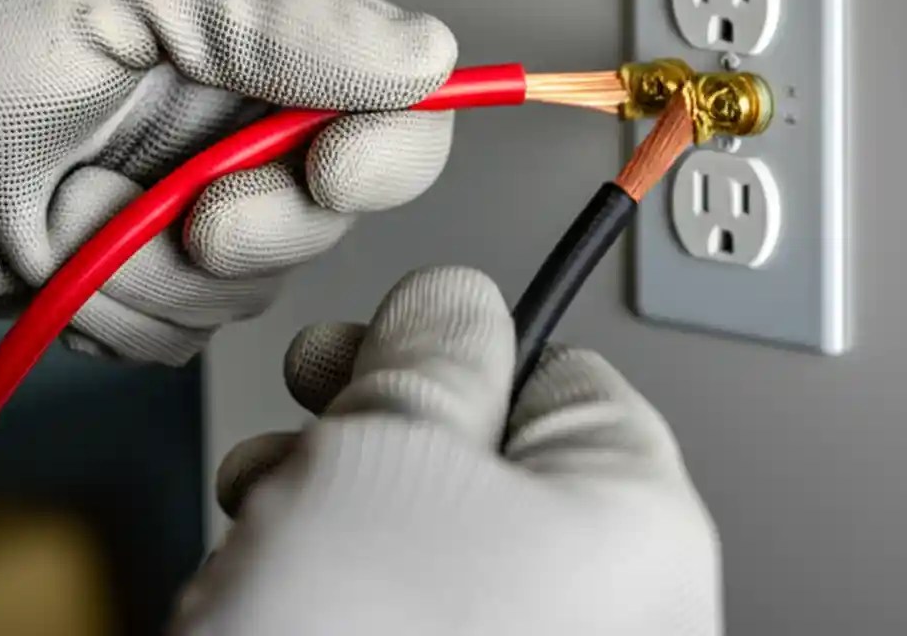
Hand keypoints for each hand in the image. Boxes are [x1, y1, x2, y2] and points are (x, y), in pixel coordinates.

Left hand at [0, 0, 455, 363]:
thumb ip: (283, 13)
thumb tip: (425, 57)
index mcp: (262, 51)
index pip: (398, 112)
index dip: (388, 156)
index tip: (330, 170)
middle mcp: (240, 139)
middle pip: (335, 220)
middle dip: (256, 225)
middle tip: (187, 205)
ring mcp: (195, 222)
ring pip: (254, 292)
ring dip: (157, 267)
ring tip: (76, 204)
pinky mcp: (145, 292)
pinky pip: (182, 338)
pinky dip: (114, 307)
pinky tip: (61, 250)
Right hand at [169, 266, 721, 635]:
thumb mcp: (386, 456)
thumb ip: (431, 354)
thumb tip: (454, 302)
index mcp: (640, 525)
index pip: (564, 374)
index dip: (452, 348)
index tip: (373, 348)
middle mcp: (615, 610)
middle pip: (489, 461)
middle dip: (370, 438)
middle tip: (303, 434)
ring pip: (434, 544)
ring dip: (332, 515)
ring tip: (265, 532)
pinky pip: (417, 615)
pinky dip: (338, 593)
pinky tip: (273, 598)